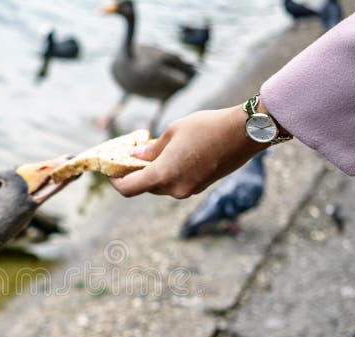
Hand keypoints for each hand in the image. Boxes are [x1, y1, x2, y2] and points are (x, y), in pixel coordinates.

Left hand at [109, 105, 265, 198]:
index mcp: (163, 175)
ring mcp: (188, 190)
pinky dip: (168, 173)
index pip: (129, 189)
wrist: (244, 133)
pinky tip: (172, 156)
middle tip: (130, 156)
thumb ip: (152, 150)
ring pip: (161, 186)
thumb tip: (137, 158)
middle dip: (136, 174)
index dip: (116, 182)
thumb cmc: (207, 127)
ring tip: (152, 152)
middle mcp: (175, 189)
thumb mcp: (172, 132)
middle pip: (146, 187)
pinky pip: (176, 184)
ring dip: (153, 173)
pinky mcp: (199, 187)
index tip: (111, 171)